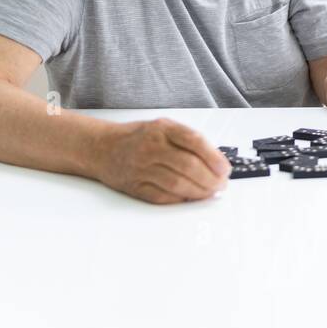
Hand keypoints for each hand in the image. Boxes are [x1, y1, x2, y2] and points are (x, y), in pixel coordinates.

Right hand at [96, 118, 229, 203]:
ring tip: (210, 192)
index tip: (226, 169)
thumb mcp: (163, 127)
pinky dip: (180, 200)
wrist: (101, 147)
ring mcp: (141, 167)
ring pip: (177, 184)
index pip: (194, 141)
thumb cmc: (138, 138)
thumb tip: (217, 161)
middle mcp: (151, 147)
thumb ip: (188, 140)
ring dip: (199, 192)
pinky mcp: (134, 186)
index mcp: (162, 129)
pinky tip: (190, 198)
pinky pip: (162, 197)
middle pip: (188, 165)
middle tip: (221, 185)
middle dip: (210, 179)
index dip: (214, 157)